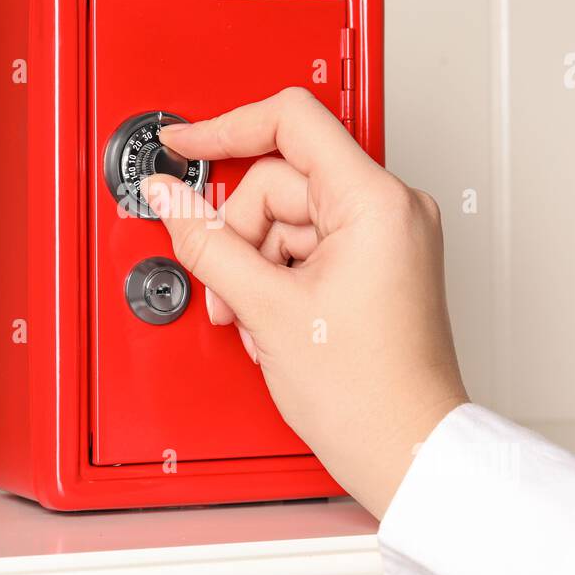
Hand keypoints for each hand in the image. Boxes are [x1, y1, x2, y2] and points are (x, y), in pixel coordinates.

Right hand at [141, 87, 467, 517]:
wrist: (405, 452)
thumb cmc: (368, 395)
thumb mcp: (267, 309)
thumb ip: (207, 242)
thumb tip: (168, 196)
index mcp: (375, 202)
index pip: (292, 121)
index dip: (227, 128)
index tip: (185, 143)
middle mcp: (390, 209)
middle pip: (280, 182)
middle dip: (240, 235)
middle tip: (228, 289)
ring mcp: (387, 237)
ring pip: (288, 218)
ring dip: (254, 264)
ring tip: (256, 319)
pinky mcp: (378, 264)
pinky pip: (308, 246)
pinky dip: (278, 278)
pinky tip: (274, 321)